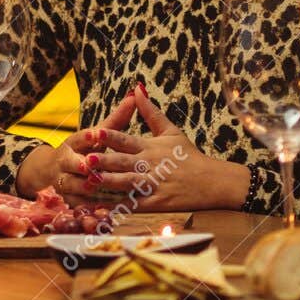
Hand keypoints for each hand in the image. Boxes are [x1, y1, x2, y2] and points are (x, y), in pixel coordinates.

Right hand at [15, 91, 139, 198]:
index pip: (79, 138)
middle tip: (91, 166)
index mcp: (74, 143)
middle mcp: (65, 161)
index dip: (86, 136)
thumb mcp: (98, 135)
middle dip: (81, 164)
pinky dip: (85, 206)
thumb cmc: (87, 150)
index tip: (95, 134)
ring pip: (71, 184)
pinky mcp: (67, 198)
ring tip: (93, 187)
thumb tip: (135, 94)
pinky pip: (76, 203)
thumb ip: (117, 119)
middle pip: (72, 163)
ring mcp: (64, 180)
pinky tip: (97, 208)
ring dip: (81, 186)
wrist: (55, 171)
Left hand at [91, 86, 248, 210]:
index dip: (110, 137)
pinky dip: (119, 208)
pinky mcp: (156, 203)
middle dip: (104, 161)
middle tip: (86, 159)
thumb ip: (151, 112)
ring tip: (90, 182)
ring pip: (126, 183)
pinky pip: (134, 205)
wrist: (213, 182)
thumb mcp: (171, 131)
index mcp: (150, 147)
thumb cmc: (189, 156)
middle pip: (123, 162)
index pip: (126, 140)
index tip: (95, 132)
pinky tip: (103, 210)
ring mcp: (152, 185)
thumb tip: (137, 89)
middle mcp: (149, 165)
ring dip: (108, 183)